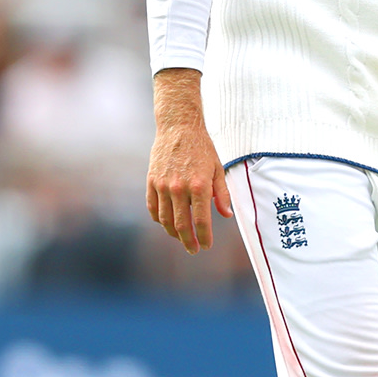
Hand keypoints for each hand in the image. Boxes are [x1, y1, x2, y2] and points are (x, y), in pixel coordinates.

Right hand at [147, 69, 232, 253]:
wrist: (179, 127)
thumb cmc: (202, 148)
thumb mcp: (218, 168)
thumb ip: (221, 193)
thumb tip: (226, 215)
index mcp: (199, 186)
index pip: (201, 221)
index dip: (204, 237)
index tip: (206, 246)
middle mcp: (179, 188)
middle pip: (181, 225)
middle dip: (188, 242)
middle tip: (193, 249)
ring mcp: (162, 185)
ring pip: (165, 220)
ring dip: (173, 233)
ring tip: (181, 238)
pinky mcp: (151, 181)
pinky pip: (152, 208)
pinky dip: (159, 219)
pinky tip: (166, 223)